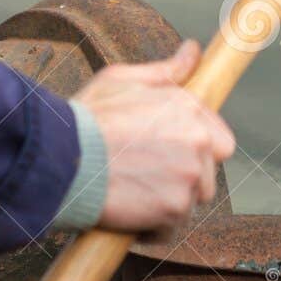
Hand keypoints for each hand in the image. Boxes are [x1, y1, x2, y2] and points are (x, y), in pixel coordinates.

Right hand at [75, 40, 234, 230]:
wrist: (60, 158)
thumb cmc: (85, 119)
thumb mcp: (120, 80)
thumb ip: (165, 71)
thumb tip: (192, 52)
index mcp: (189, 109)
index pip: (219, 140)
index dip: (195, 152)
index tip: (170, 158)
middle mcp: (198, 141)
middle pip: (207, 174)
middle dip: (184, 179)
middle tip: (147, 178)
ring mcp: (189, 176)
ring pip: (191, 200)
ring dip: (168, 203)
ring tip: (133, 195)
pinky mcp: (176, 209)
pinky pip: (173, 227)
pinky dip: (154, 228)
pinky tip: (130, 215)